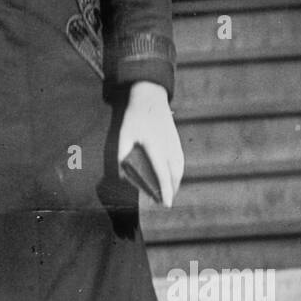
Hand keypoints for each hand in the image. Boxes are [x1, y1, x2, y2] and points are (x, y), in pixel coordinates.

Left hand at [117, 80, 183, 207]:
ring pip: (179, 168)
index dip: (165, 190)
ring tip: (169, 193)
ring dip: (176, 182)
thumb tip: (120, 175)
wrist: (150, 97)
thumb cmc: (134, 117)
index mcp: (155, 147)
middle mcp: (168, 147)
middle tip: (165, 203)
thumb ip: (121, 155)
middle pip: (174, 175)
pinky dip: (178, 172)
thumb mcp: (123, 134)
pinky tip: (174, 177)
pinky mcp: (176, 140)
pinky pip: (180, 161)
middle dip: (171, 190)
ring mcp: (175, 143)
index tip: (166, 203)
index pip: (163, 174)